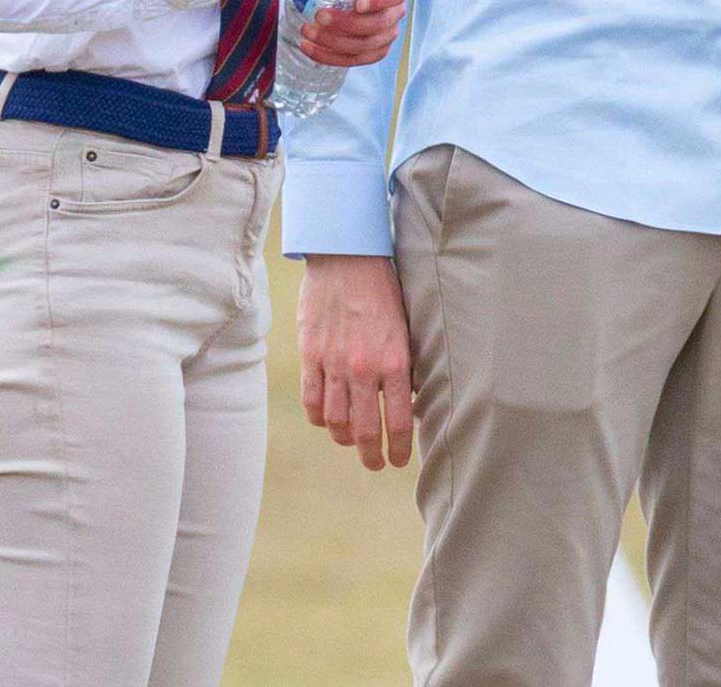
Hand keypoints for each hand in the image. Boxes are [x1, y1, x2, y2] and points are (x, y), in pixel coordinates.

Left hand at [297, 0, 408, 70]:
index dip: (378, 1)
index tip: (357, 3)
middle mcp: (394, 15)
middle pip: (375, 25)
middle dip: (344, 23)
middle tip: (318, 15)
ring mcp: (386, 36)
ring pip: (363, 46)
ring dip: (332, 41)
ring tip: (306, 31)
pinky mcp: (373, 53)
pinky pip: (353, 61)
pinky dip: (329, 56)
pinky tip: (308, 48)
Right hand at [298, 254, 413, 470]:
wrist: (347, 256)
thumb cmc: (383, 288)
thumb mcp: (406, 326)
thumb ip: (406, 365)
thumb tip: (410, 399)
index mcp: (393, 362)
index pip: (397, 423)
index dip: (398, 450)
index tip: (398, 461)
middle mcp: (363, 368)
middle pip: (364, 431)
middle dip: (371, 455)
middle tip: (375, 463)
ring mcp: (333, 363)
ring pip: (334, 421)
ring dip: (344, 440)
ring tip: (351, 443)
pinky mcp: (310, 354)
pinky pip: (311, 399)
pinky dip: (318, 417)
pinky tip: (325, 420)